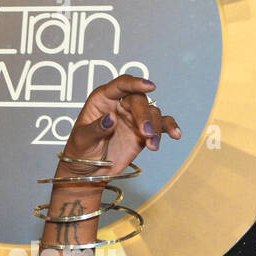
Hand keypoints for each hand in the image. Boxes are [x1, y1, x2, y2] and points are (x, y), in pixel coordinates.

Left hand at [58, 74, 181, 179]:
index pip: (120, 85)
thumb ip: (96, 129)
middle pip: (139, 101)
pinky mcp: (143, 131)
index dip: (135, 83)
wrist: (87, 172)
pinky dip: (169, 127)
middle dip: (144, 116)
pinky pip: (161, 124)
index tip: (150, 86)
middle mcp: (120, 104)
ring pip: (152, 113)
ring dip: (155, 128)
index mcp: (102, 100)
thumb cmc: (79, 152)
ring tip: (152, 145)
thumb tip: (111, 118)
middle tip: (145, 133)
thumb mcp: (82, 141)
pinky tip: (176, 135)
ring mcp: (133, 117)